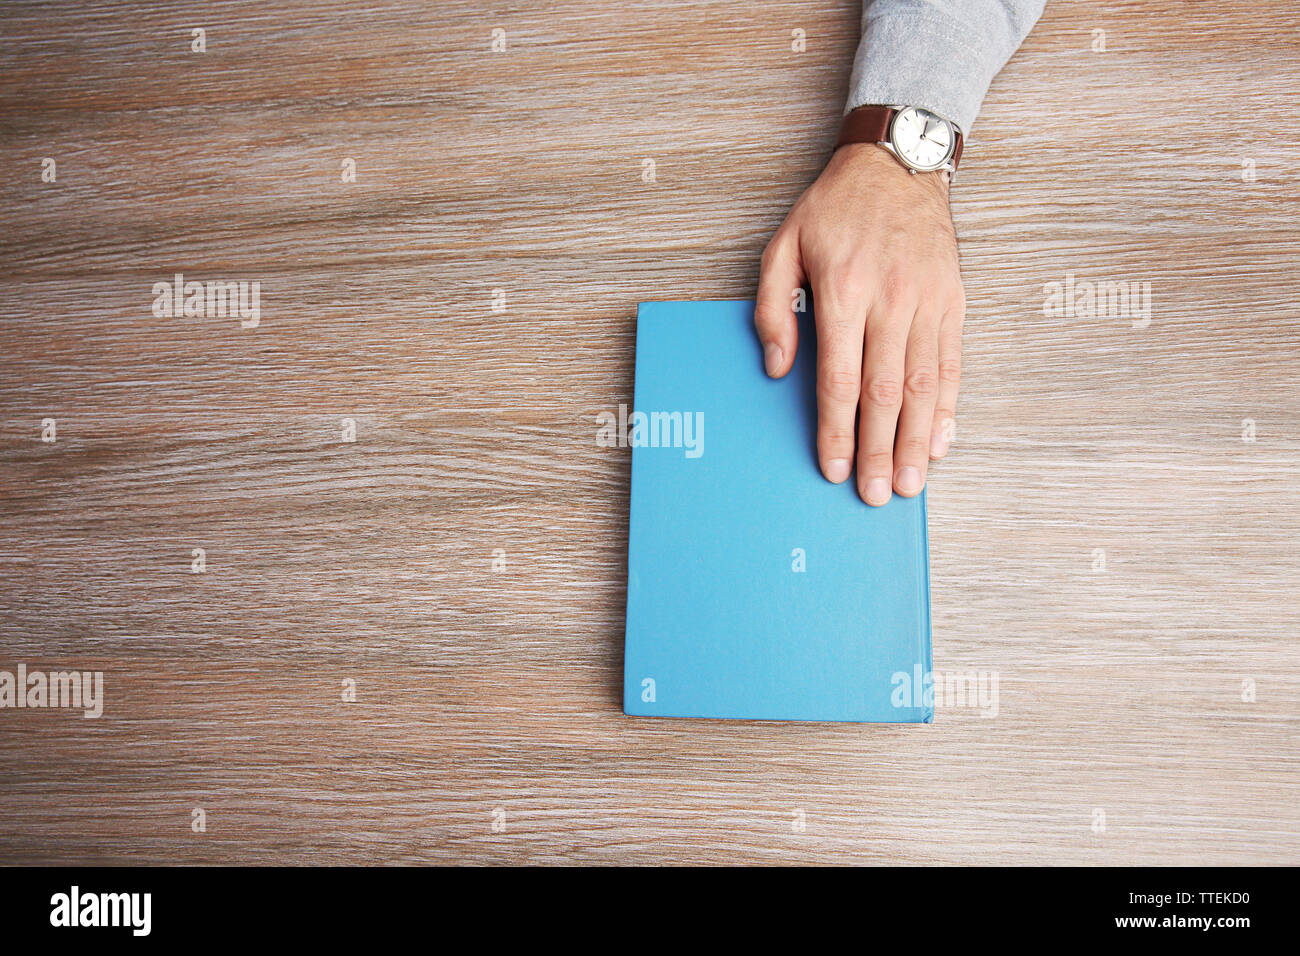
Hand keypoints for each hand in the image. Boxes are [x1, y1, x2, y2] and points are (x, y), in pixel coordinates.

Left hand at [755, 143, 964, 505]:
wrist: (895, 164)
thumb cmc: (833, 210)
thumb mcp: (782, 245)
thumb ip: (772, 309)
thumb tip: (777, 367)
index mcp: (843, 290)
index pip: (839, 377)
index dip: (837, 429)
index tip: (834, 468)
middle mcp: (890, 299)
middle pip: (885, 391)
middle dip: (878, 449)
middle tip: (874, 494)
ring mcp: (928, 302)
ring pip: (924, 385)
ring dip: (915, 440)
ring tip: (908, 483)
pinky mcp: (953, 301)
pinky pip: (952, 364)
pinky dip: (949, 407)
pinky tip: (940, 441)